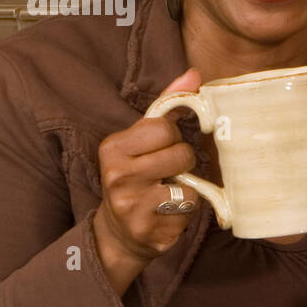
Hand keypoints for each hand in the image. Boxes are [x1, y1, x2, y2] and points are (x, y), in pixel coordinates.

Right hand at [93, 67, 202, 270]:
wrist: (121, 233)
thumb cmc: (137, 177)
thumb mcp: (142, 140)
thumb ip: (167, 106)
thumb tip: (194, 74)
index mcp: (112, 147)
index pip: (164, 127)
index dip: (172, 137)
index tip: (160, 149)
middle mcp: (116, 175)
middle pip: (180, 153)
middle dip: (182, 161)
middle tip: (167, 171)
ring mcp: (131, 205)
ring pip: (188, 182)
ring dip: (187, 186)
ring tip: (169, 190)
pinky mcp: (149, 229)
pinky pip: (189, 207)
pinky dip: (187, 209)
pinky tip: (169, 211)